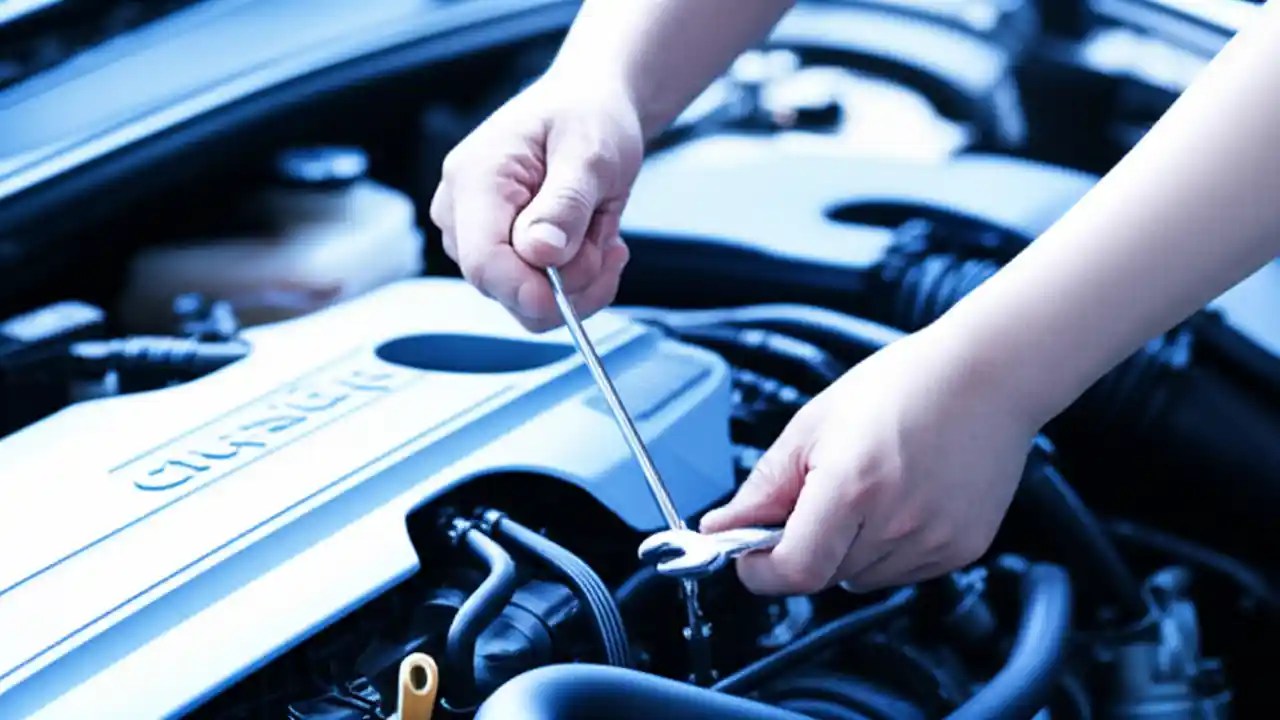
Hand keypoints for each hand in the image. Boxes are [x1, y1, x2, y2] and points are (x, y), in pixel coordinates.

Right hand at [429, 76, 643, 330]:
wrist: (590, 109)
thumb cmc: (587, 117)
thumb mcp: (591, 152)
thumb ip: (566, 203)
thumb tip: (540, 253)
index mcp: (475, 179)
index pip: (483, 261)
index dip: (528, 289)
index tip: (577, 290)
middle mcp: (462, 214)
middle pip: (505, 288)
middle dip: (569, 280)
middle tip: (610, 242)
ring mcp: (477, 239)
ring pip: (527, 302)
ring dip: (580, 279)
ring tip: (602, 230)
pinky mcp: (500, 256)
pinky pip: (539, 297)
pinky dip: (579, 281)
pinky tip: (596, 244)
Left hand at [699, 328, 1038, 593]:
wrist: (988, 376)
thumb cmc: (902, 387)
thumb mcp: (814, 424)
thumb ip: (766, 486)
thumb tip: (722, 527)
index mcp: (852, 488)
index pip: (795, 571)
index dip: (761, 570)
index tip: (748, 554)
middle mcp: (897, 523)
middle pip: (826, 575)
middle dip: (804, 547)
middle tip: (814, 499)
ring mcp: (935, 541)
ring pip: (863, 578)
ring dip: (847, 550)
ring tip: (866, 490)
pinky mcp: (963, 548)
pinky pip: (904, 571)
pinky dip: (887, 549)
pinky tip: (900, 499)